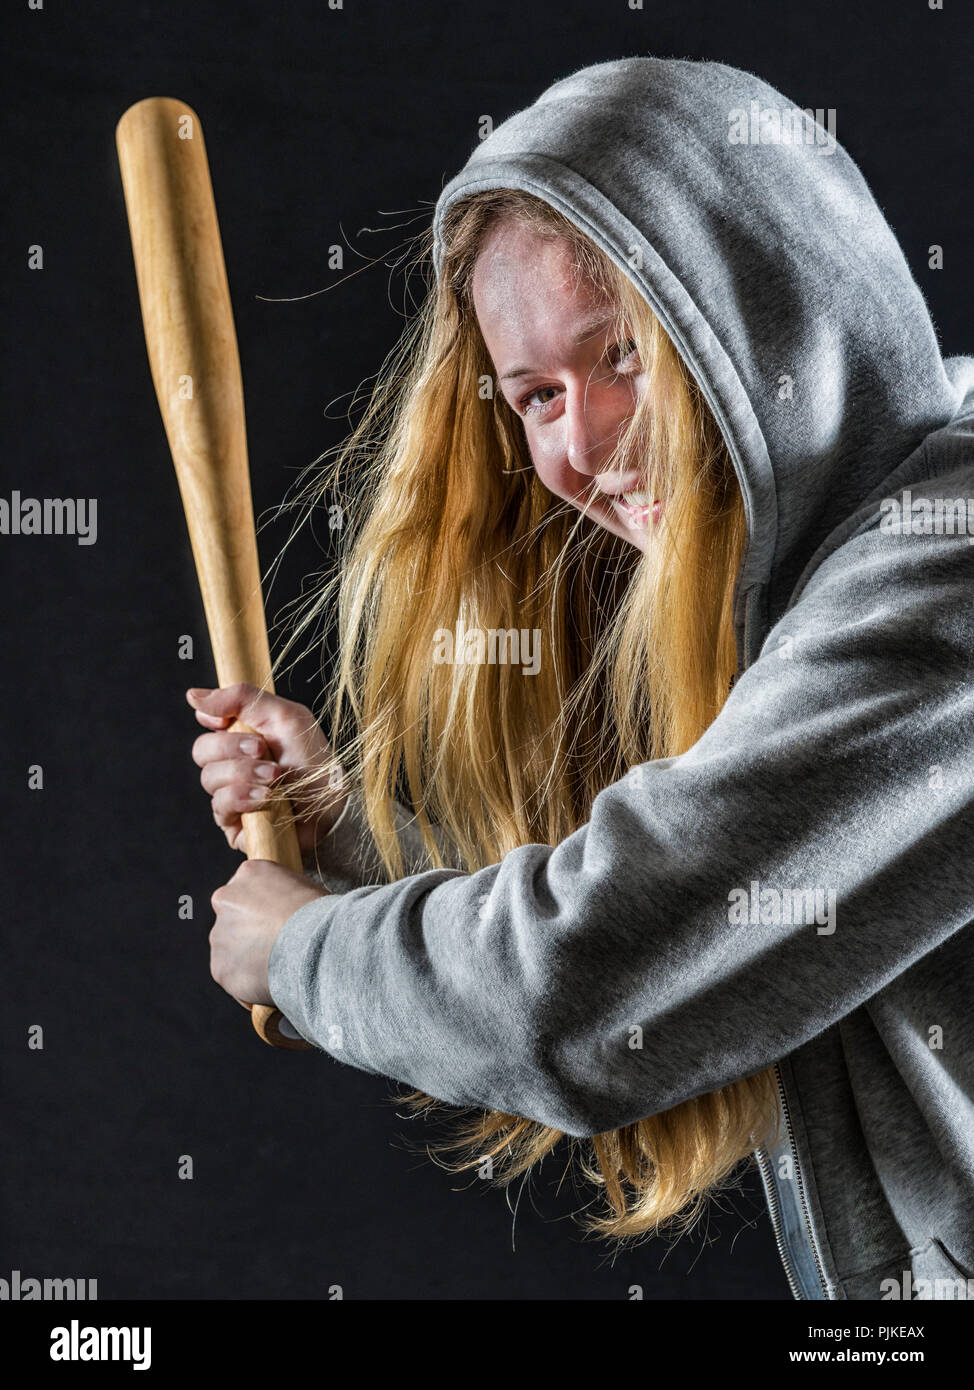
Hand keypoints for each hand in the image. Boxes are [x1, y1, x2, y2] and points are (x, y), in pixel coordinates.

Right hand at [186, 682, 348, 857]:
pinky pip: (220, 806)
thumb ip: (242, 699)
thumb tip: (193, 696)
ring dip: (243, 774)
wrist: (333, 804)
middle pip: (201, 750)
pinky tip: (266, 797)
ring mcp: (231, 795)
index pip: (207, 722)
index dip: (212, 718)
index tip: (226, 720)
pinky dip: (242, 797)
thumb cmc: (314, 760)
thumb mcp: (285, 717)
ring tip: (274, 776)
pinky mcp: (234, 823)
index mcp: (243, 736)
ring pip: (209, 778)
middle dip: (230, 747)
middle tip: (262, 750)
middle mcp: (233, 765)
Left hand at [209, 859, 326, 1005]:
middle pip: (232, 919)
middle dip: (248, 933)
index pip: (247, 890)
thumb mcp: (303, 889)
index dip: (262, 910)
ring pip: (230, 949)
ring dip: (247, 959)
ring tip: (278, 968)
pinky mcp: (220, 968)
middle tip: (275, 947)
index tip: (277, 922)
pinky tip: (271, 983)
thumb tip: (281, 916)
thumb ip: (281, 897)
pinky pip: (232, 977)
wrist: (316, 946)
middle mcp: (226, 899)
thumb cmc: (321, 917)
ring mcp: (220, 934)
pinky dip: (247, 984)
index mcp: (249, 873)